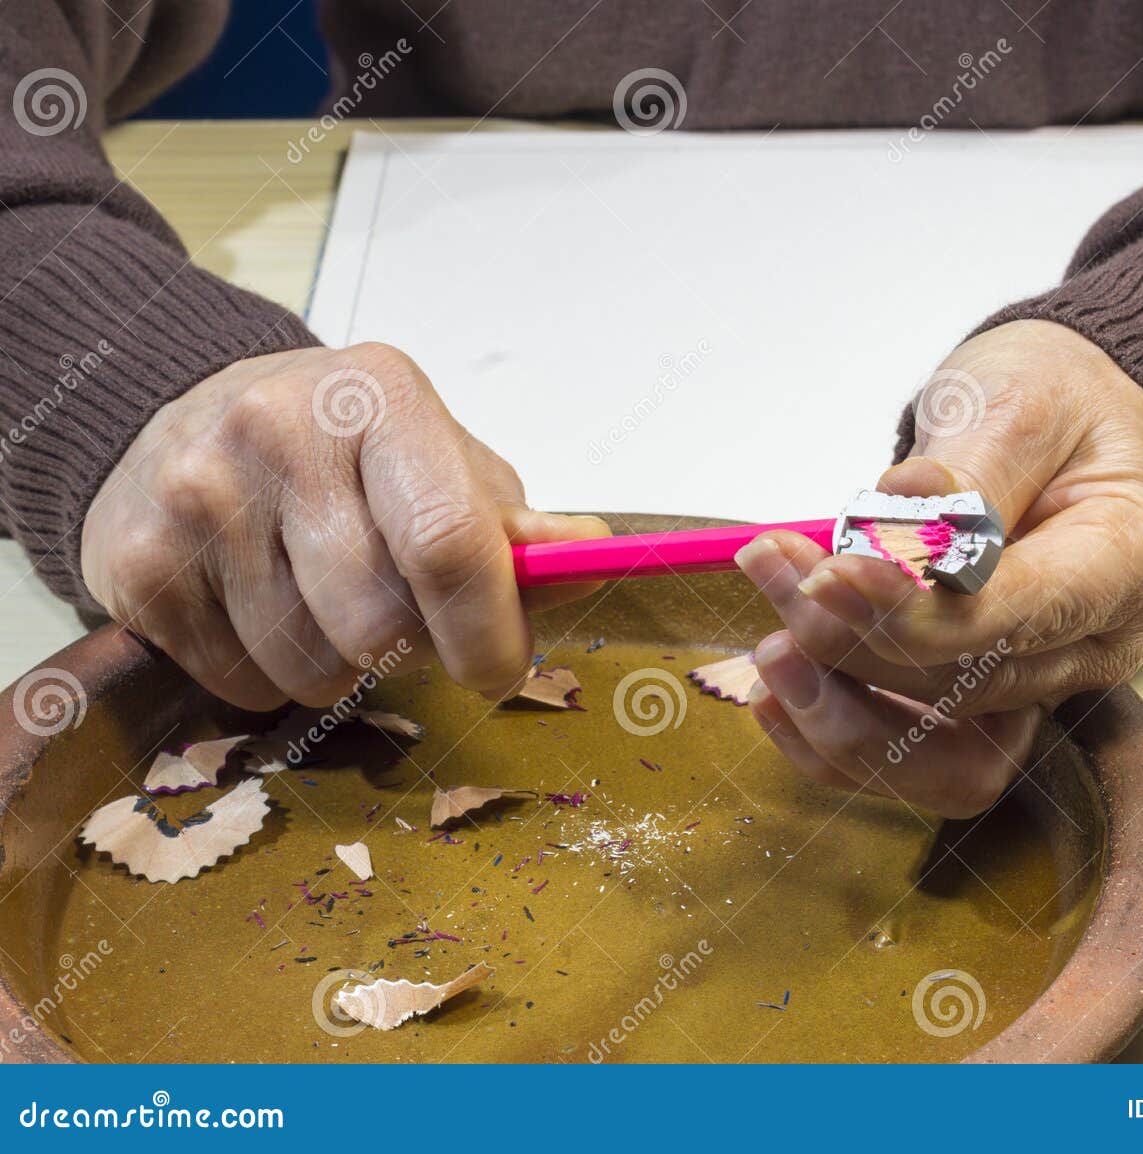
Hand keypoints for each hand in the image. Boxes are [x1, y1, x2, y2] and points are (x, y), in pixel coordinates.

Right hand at [82, 342, 608, 709]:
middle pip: (379, 622)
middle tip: (398, 614)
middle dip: (408, 646)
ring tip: (321, 601)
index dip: (487, 630)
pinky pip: (240, 685)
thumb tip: (588, 555)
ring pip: (310, 667)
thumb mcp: (436, 460)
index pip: (447, 542)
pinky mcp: (139, 564)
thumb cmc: (341, 449)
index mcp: (379, 399)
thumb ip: (508, 522)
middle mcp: (279, 434)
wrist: (183, 419)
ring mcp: (199, 497)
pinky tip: (261, 610)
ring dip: (338, 665)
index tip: (500, 669)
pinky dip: (268, 676)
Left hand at [735, 319, 1142, 817]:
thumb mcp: (1018, 400)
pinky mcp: (987, 700)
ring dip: (837, 687)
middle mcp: (1100, 642)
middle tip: (775, 567)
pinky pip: (909, 748)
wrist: (1058, 420)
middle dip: (857, 638)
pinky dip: (835, 722)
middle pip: (970, 682)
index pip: (1022, 614)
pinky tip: (778, 679)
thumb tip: (904, 524)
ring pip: (934, 733)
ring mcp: (1046, 681)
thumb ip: (971, 474)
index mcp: (1136, 561)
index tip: (832, 575)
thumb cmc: (1052, 398)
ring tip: (770, 620)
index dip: (919, 612)